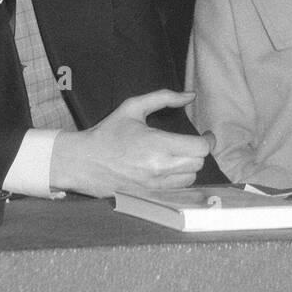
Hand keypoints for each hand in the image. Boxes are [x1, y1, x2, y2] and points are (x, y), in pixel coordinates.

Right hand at [49, 90, 210, 197]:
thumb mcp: (134, 107)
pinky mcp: (150, 196)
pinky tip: (170, 167)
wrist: (84, 162)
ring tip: (180, 154)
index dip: (207, 140)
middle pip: (198, 164)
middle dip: (199, 151)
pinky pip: (177, 190)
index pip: (200, 148)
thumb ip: (164, 97)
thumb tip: (190, 95)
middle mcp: (159, 169)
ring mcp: (155, 186)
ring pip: (191, 179)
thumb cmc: (108, 133)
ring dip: (190, 166)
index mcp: (157, 145)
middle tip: (192, 142)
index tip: (205, 134)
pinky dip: (179, 178)